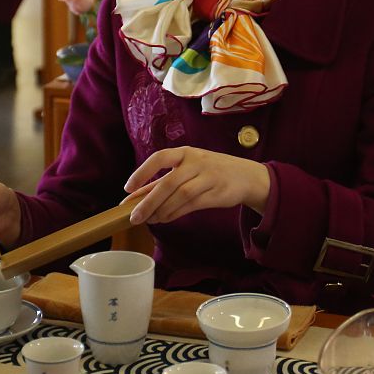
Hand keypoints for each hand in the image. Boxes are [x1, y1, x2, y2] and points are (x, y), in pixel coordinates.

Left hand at [123, 147, 271, 224]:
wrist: (246, 176)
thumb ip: (161, 182)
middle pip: (169, 182)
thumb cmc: (210, 171)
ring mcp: (208, 176)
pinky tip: (165, 219)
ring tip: (150, 220)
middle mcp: (196, 161)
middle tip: (134, 217)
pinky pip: (192, 205)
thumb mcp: (187, 169)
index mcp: (185, 152)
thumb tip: (134, 197)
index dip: (142, 172)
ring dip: (162, 210)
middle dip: (149, 202)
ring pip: (180, 195)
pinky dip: (176, 213)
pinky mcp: (217, 192)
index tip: (127, 188)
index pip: (159, 158)